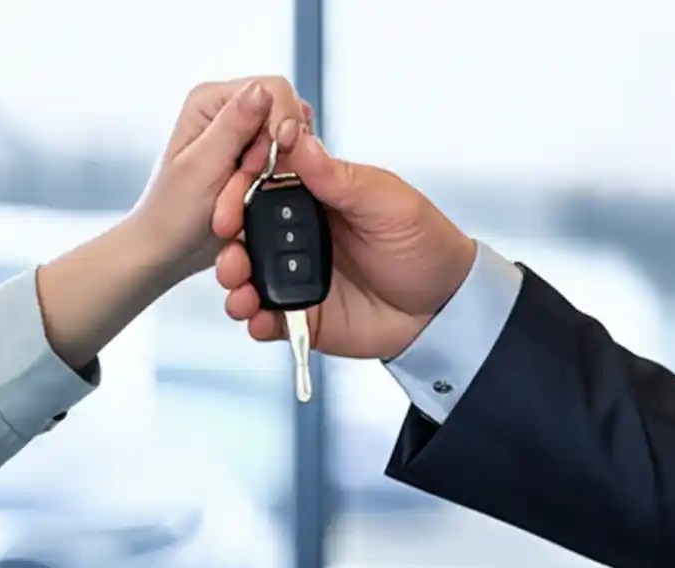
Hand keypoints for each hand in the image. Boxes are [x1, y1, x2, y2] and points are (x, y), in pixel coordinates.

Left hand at [35, 76, 308, 368]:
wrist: (168, 248)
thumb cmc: (173, 213)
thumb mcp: (203, 166)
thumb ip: (234, 125)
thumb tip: (263, 89)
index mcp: (210, 99)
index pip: (274, 89)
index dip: (280, 124)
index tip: (267, 160)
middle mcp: (228, 110)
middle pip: (286, 115)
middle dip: (277, 153)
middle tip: (249, 180)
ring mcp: (243, 135)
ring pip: (291, 141)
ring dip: (278, 171)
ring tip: (247, 192)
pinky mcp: (254, 158)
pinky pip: (287, 161)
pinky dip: (279, 181)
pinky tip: (256, 194)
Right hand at [211, 132, 475, 359]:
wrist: (447, 307)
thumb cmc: (426, 244)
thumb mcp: (389, 203)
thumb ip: (340, 178)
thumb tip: (297, 141)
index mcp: (317, 197)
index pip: (264, 186)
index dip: (239, 192)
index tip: (227, 204)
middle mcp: (300, 235)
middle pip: (246, 233)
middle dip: (229, 244)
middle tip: (229, 256)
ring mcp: (298, 276)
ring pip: (250, 276)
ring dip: (235, 281)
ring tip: (238, 289)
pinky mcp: (303, 314)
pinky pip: (268, 317)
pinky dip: (256, 320)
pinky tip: (257, 318)